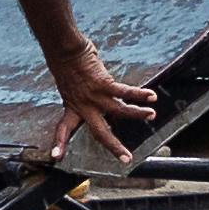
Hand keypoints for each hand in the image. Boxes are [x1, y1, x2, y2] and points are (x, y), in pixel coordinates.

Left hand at [44, 49, 156, 173]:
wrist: (64, 50)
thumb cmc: (67, 63)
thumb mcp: (69, 84)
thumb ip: (81, 93)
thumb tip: (96, 89)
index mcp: (72, 106)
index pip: (63, 129)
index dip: (59, 143)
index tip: (56, 157)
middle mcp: (83, 106)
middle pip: (100, 132)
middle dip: (114, 147)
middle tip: (127, 159)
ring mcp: (94, 96)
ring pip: (119, 110)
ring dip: (137, 114)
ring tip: (152, 115)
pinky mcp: (103, 84)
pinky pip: (124, 91)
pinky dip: (139, 94)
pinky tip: (152, 96)